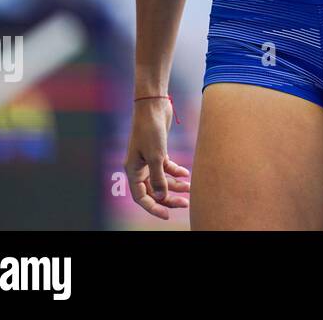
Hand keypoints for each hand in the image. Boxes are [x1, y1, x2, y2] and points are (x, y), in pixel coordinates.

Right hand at [125, 100, 190, 218]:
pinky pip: (167, 167)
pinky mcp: (159, 151)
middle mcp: (139, 167)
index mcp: (132, 171)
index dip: (153, 207)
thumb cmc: (150, 130)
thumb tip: (160, 197)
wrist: (153, 106)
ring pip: (162, 179)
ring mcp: (149, 159)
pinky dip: (176, 171)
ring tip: (190, 188)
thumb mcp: (156, 156)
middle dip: (168, 198)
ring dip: (175, 185)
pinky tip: (186, 173)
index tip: (167, 215)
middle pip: (153, 190)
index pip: (141, 197)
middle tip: (185, 204)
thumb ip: (158, 178)